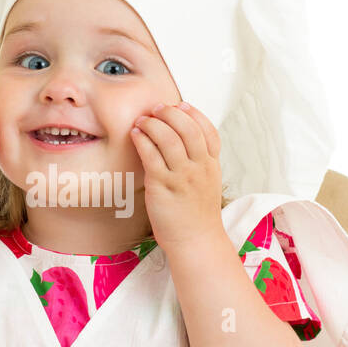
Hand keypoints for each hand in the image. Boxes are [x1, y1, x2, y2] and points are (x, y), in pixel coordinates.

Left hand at [130, 101, 224, 249]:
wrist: (195, 241)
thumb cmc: (196, 213)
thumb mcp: (207, 183)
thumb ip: (199, 161)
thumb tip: (181, 138)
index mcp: (211, 165)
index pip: (208, 130)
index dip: (193, 113)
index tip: (180, 104)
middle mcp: (199, 167)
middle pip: (187, 128)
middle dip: (170, 112)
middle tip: (156, 108)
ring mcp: (182, 176)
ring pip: (168, 138)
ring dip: (153, 124)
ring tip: (142, 121)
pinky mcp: (163, 186)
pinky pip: (151, 155)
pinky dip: (142, 140)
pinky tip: (136, 135)